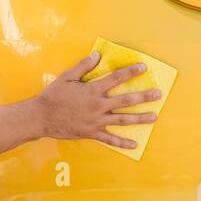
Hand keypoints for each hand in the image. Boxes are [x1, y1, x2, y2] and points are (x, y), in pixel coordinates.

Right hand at [35, 50, 160, 148]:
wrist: (42, 117)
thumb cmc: (53, 96)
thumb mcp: (66, 77)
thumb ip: (83, 66)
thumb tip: (97, 54)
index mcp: (92, 90)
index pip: (115, 78)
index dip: (130, 72)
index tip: (143, 68)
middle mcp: (98, 106)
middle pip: (126, 100)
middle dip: (143, 96)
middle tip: (158, 94)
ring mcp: (96, 121)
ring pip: (122, 119)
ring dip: (140, 118)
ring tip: (154, 116)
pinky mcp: (92, 133)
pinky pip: (110, 139)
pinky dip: (122, 142)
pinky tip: (134, 145)